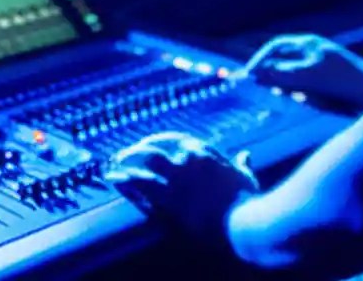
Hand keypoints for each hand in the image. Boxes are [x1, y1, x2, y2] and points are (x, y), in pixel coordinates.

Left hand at [104, 132, 257, 245]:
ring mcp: (177, 177)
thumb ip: (242, 165)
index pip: (176, 140)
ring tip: (114, 163)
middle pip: (156, 147)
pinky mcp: (169, 197)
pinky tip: (113, 177)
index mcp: (206, 154)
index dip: (160, 142)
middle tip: (126, 153)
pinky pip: (140, 183)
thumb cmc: (249, 202)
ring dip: (127, 160)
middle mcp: (188, 159)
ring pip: (145, 161)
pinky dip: (124, 178)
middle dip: (139, 149)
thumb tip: (246, 155)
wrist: (244, 222)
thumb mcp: (246, 179)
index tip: (150, 144)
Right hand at [239, 34, 362, 109]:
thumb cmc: (344, 81)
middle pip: (282, 62)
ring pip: (293, 77)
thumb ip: (281, 74)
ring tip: (300, 96)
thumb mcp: (308, 77)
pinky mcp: (328, 80)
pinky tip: (313, 101)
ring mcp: (321, 64)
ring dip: (292, 88)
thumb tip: (257, 73)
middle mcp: (312, 50)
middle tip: (274, 92)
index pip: (274, 47)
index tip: (249, 76)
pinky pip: (307, 87)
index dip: (260, 60)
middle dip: (277, 77)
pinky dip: (305, 94)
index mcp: (307, 43)